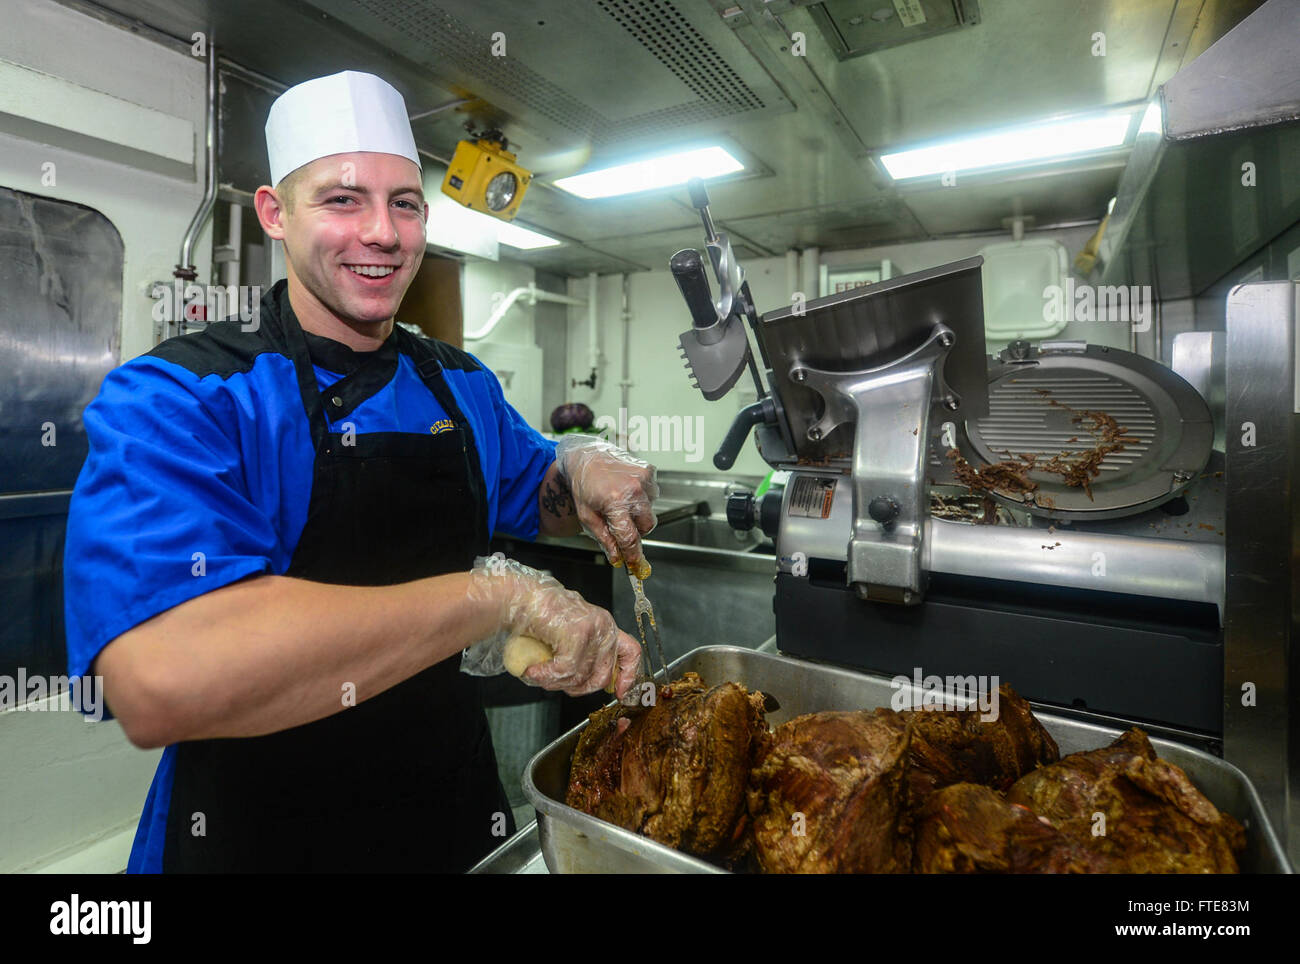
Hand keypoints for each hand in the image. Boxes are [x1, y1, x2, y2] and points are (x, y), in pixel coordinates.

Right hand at [462, 554, 641, 697]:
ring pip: (579, 676)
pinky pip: (564, 670)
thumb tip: (586, 682)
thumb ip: (582, 654)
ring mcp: (593, 630)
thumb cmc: (539, 615)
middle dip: (576, 688)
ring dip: (554, 682)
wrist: (520, 597)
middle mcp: (604, 627)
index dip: (629, 677)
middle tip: (554, 683)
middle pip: (601, 677)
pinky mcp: (577, 634)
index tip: (621, 693)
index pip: (631, 653)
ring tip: (537, 674)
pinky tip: (532, 671)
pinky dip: (545, 676)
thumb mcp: (569, 634)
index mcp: (606, 626)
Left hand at [555, 435, 658, 575]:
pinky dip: (642, 498)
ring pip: (650, 510)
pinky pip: (652, 495)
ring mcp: (643, 479)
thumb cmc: (583, 485)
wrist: (587, 456)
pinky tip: (627, 491)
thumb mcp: (587, 516)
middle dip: (636, 530)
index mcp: (615, 502)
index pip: (630, 536)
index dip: (633, 553)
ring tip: (621, 502)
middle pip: (646, 525)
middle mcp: (633, 490)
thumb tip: (617, 557)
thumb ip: (604, 538)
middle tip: (622, 524)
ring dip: (639, 512)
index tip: (635, 562)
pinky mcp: (649, 471)